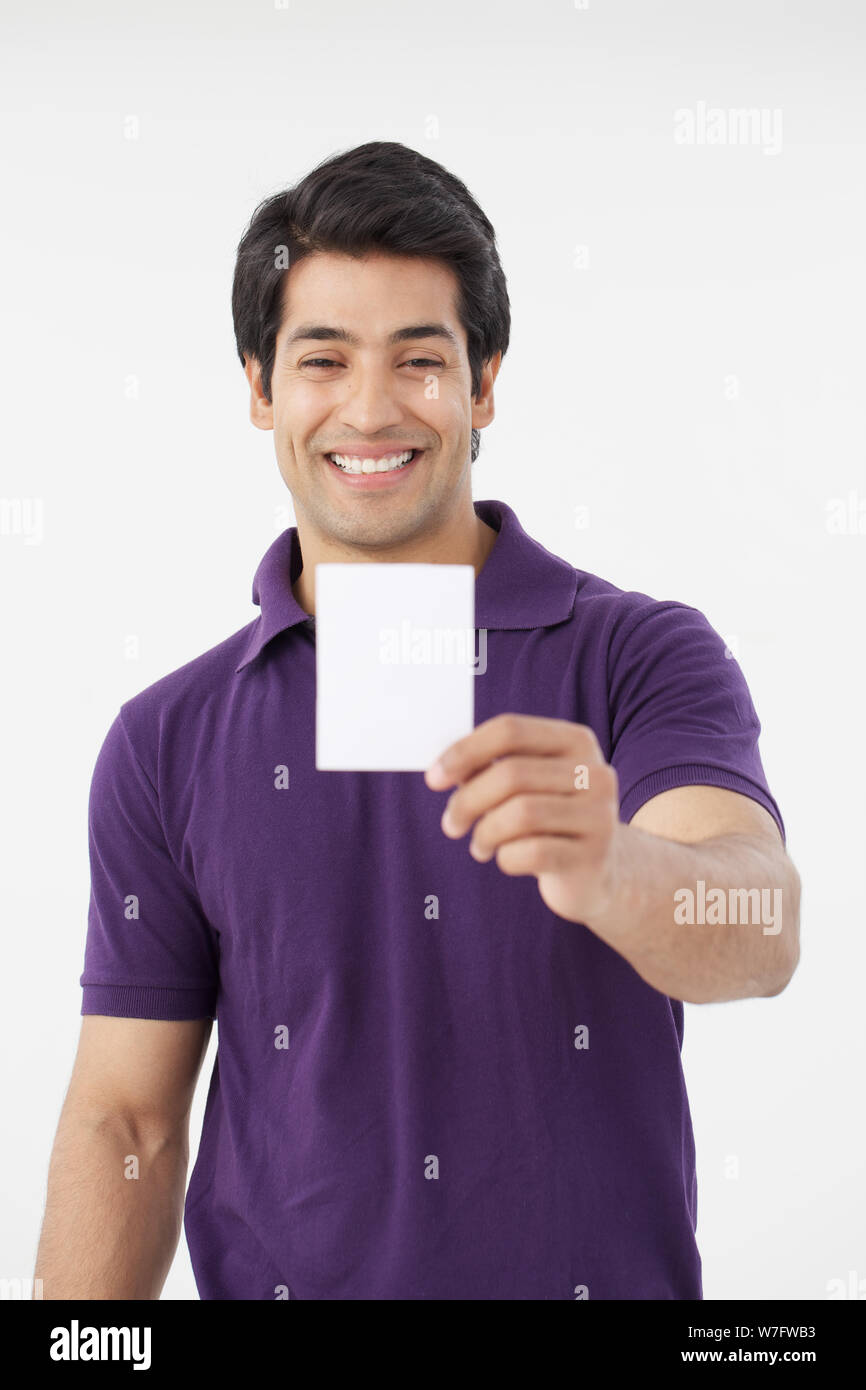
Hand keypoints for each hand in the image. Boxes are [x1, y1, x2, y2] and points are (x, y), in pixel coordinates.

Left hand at [424, 713, 623, 925]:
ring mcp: (600, 816)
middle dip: (468, 800)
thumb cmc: (547, 820)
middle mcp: (595, 773)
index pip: (510, 730)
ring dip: (485, 833)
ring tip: (480, 846)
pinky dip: (506, 857)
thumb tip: (443, 767)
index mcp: (576, 741)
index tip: (434, 778)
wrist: (595, 871)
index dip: (465, 751)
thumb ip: (488, 768)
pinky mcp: (593, 857)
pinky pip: (532, 853)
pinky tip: (506, 859)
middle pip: (511, 774)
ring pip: (521, 814)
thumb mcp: (524, 786)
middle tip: (451, 824)